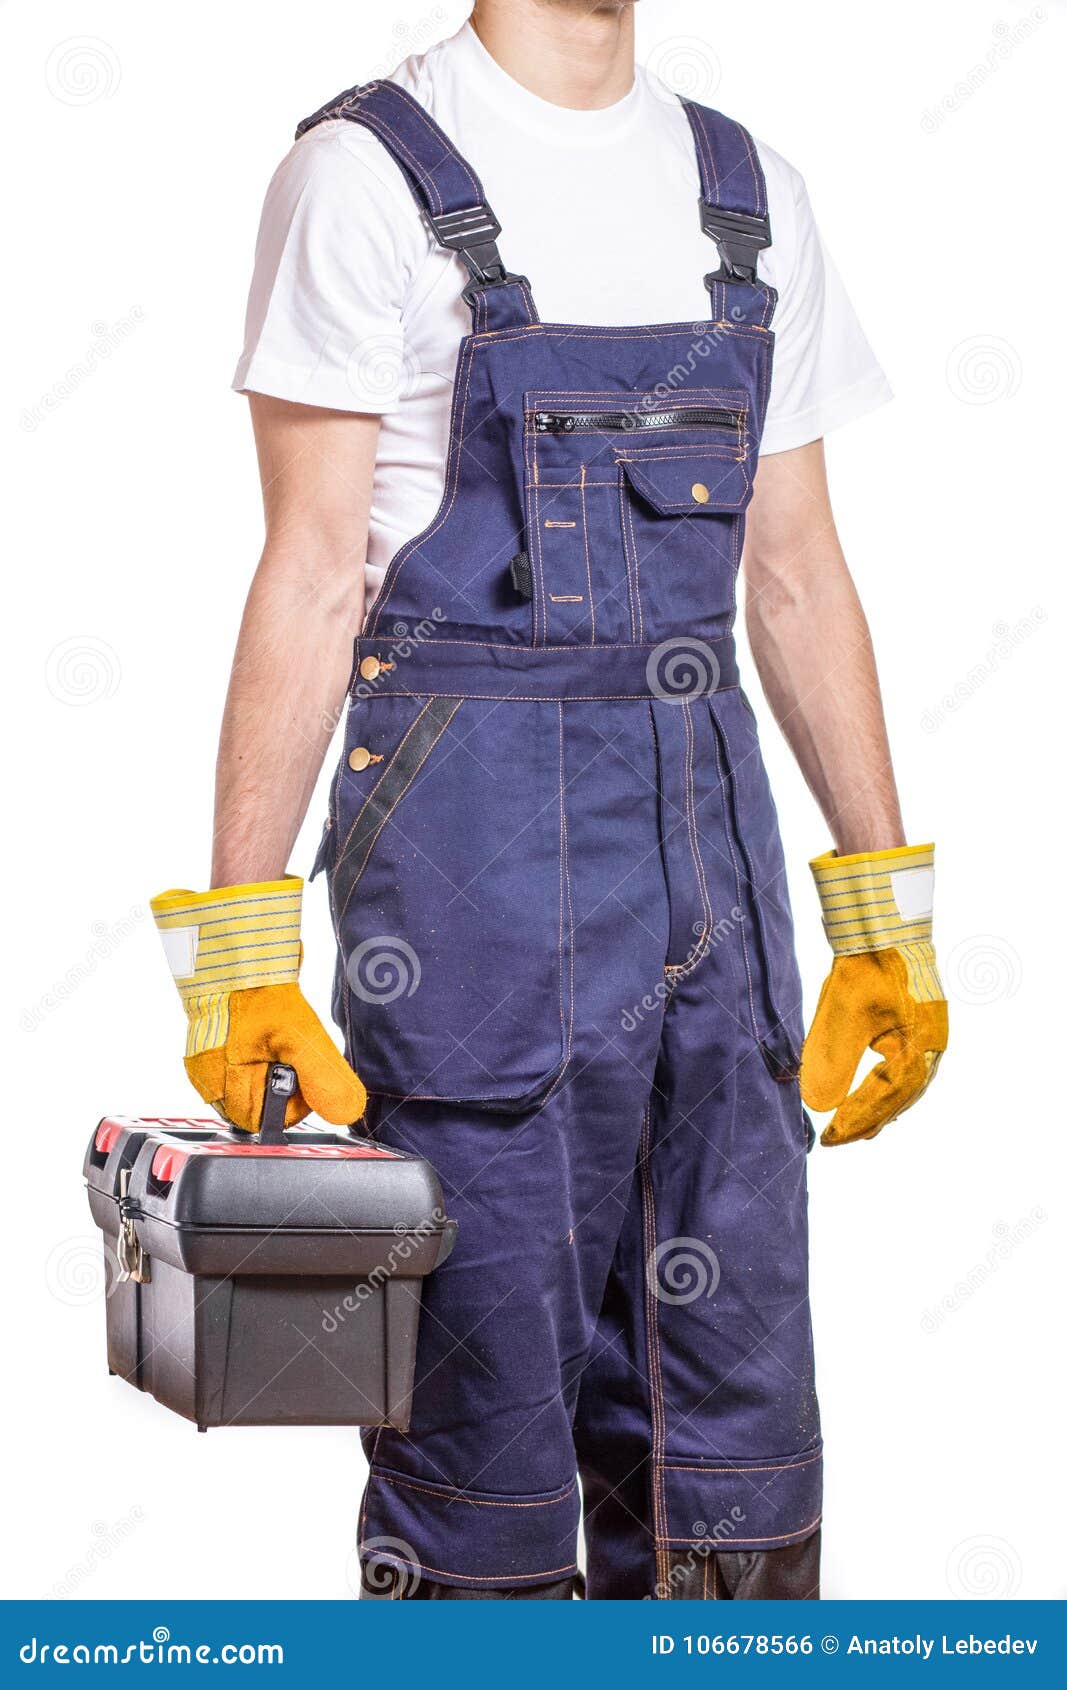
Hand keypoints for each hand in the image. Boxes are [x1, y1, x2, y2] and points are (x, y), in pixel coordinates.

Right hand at [151, 878, 365, 1130]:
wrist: (234, 951)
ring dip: (272, 1065)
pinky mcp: (208, 1046)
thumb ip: (324, 1080)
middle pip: (258, 1104)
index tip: (303, 1070)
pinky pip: (242, 1063)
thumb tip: (345, 1114)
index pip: (266, 1122)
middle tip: (290, 1049)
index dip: (294, 1102)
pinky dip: (260, 1051)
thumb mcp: (302, 1038)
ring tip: (277, 1036)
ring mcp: (204, 1064)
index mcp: (221, 1087)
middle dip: (282, 1083)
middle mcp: (206, 1081)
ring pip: (251, 1084)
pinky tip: (265, 1031)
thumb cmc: (259, 992)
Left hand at [800, 844, 947, 1145]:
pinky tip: (875, 1096)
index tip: (827, 1138)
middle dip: (866, 1121)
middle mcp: (931, 1050)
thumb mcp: (842, 1015)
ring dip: (880, 1109)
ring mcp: (931, 1039)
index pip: (882, 1099)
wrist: (887, 926)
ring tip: (854, 1129)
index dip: (853, 1121)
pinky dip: (889, 1090)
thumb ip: (832, 1062)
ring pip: (906, 1088)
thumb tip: (819, 1106)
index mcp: (916, 1050)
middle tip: (834, 1140)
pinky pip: (908, 1071)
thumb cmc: (867, 967)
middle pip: (899, 1100)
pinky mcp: (924, 1028)